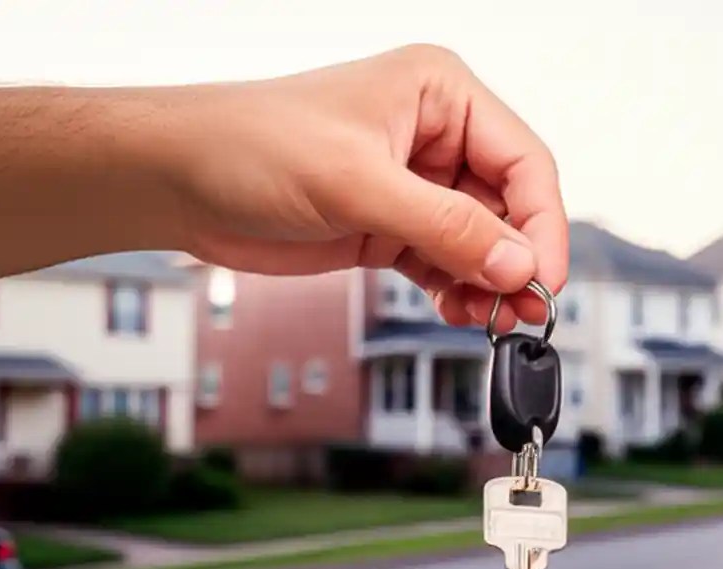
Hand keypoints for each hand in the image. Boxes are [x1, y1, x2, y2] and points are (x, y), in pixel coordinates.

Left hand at [158, 45, 565, 330]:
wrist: (179, 179)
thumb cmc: (252, 144)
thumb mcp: (358, 183)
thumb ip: (445, 227)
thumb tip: (518, 266)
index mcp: (441, 94)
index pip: (523, 161)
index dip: (542, 224)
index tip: (543, 278)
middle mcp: (437, 135)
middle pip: (510, 207)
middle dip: (517, 262)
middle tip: (524, 311)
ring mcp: (415, 184)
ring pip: (483, 243)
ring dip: (491, 284)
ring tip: (490, 319)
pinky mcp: (392, 225)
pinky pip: (447, 263)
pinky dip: (459, 291)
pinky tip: (460, 312)